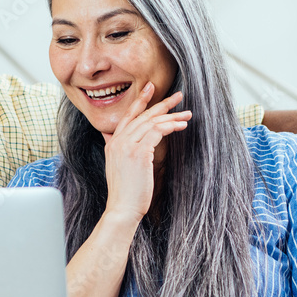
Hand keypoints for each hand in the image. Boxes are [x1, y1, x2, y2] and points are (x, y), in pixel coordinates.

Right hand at [103, 83, 191, 221]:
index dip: (140, 101)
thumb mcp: (116, 166)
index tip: (151, 88)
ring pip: (152, 122)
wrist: (122, 208)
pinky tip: (181, 126)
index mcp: (113, 143)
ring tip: (187, 115)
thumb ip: (115, 149)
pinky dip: (171, 126)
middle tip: (178, 96)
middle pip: (143, 116)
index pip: (128, 116)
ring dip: (172, 117)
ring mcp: (127, 145)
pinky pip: (157, 131)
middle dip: (162, 104)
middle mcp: (118, 141)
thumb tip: (109, 137)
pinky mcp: (139, 152)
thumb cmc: (125, 193)